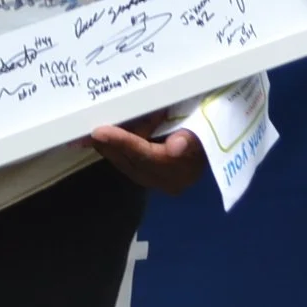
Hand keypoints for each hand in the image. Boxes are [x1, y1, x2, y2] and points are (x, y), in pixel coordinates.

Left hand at [87, 113, 205, 194]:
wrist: (219, 138)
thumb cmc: (210, 125)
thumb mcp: (206, 124)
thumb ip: (190, 136)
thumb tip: (176, 147)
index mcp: (183, 167)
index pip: (146, 156)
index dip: (122, 142)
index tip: (100, 132)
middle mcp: (171, 180)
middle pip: (133, 163)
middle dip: (109, 146)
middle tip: (86, 130)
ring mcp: (163, 181)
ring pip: (129, 166)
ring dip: (110, 150)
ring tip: (89, 135)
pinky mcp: (157, 177)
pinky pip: (132, 165)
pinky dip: (118, 152)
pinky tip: (105, 142)